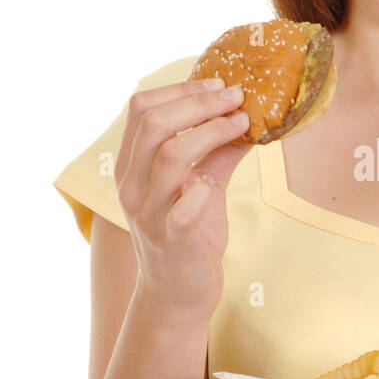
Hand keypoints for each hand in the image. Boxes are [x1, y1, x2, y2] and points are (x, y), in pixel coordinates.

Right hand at [114, 76, 251, 321]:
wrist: (178, 295)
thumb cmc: (189, 236)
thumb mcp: (202, 187)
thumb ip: (217, 153)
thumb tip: (246, 116)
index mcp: (133, 167)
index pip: (141, 109)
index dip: (180, 89)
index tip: (218, 84)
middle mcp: (133, 187)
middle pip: (153, 124)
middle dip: (199, 102)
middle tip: (236, 96)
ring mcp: (150, 214)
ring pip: (170, 157)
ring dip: (210, 132)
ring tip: (242, 123)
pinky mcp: (172, 241)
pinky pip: (183, 208)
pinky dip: (203, 189)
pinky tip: (220, 182)